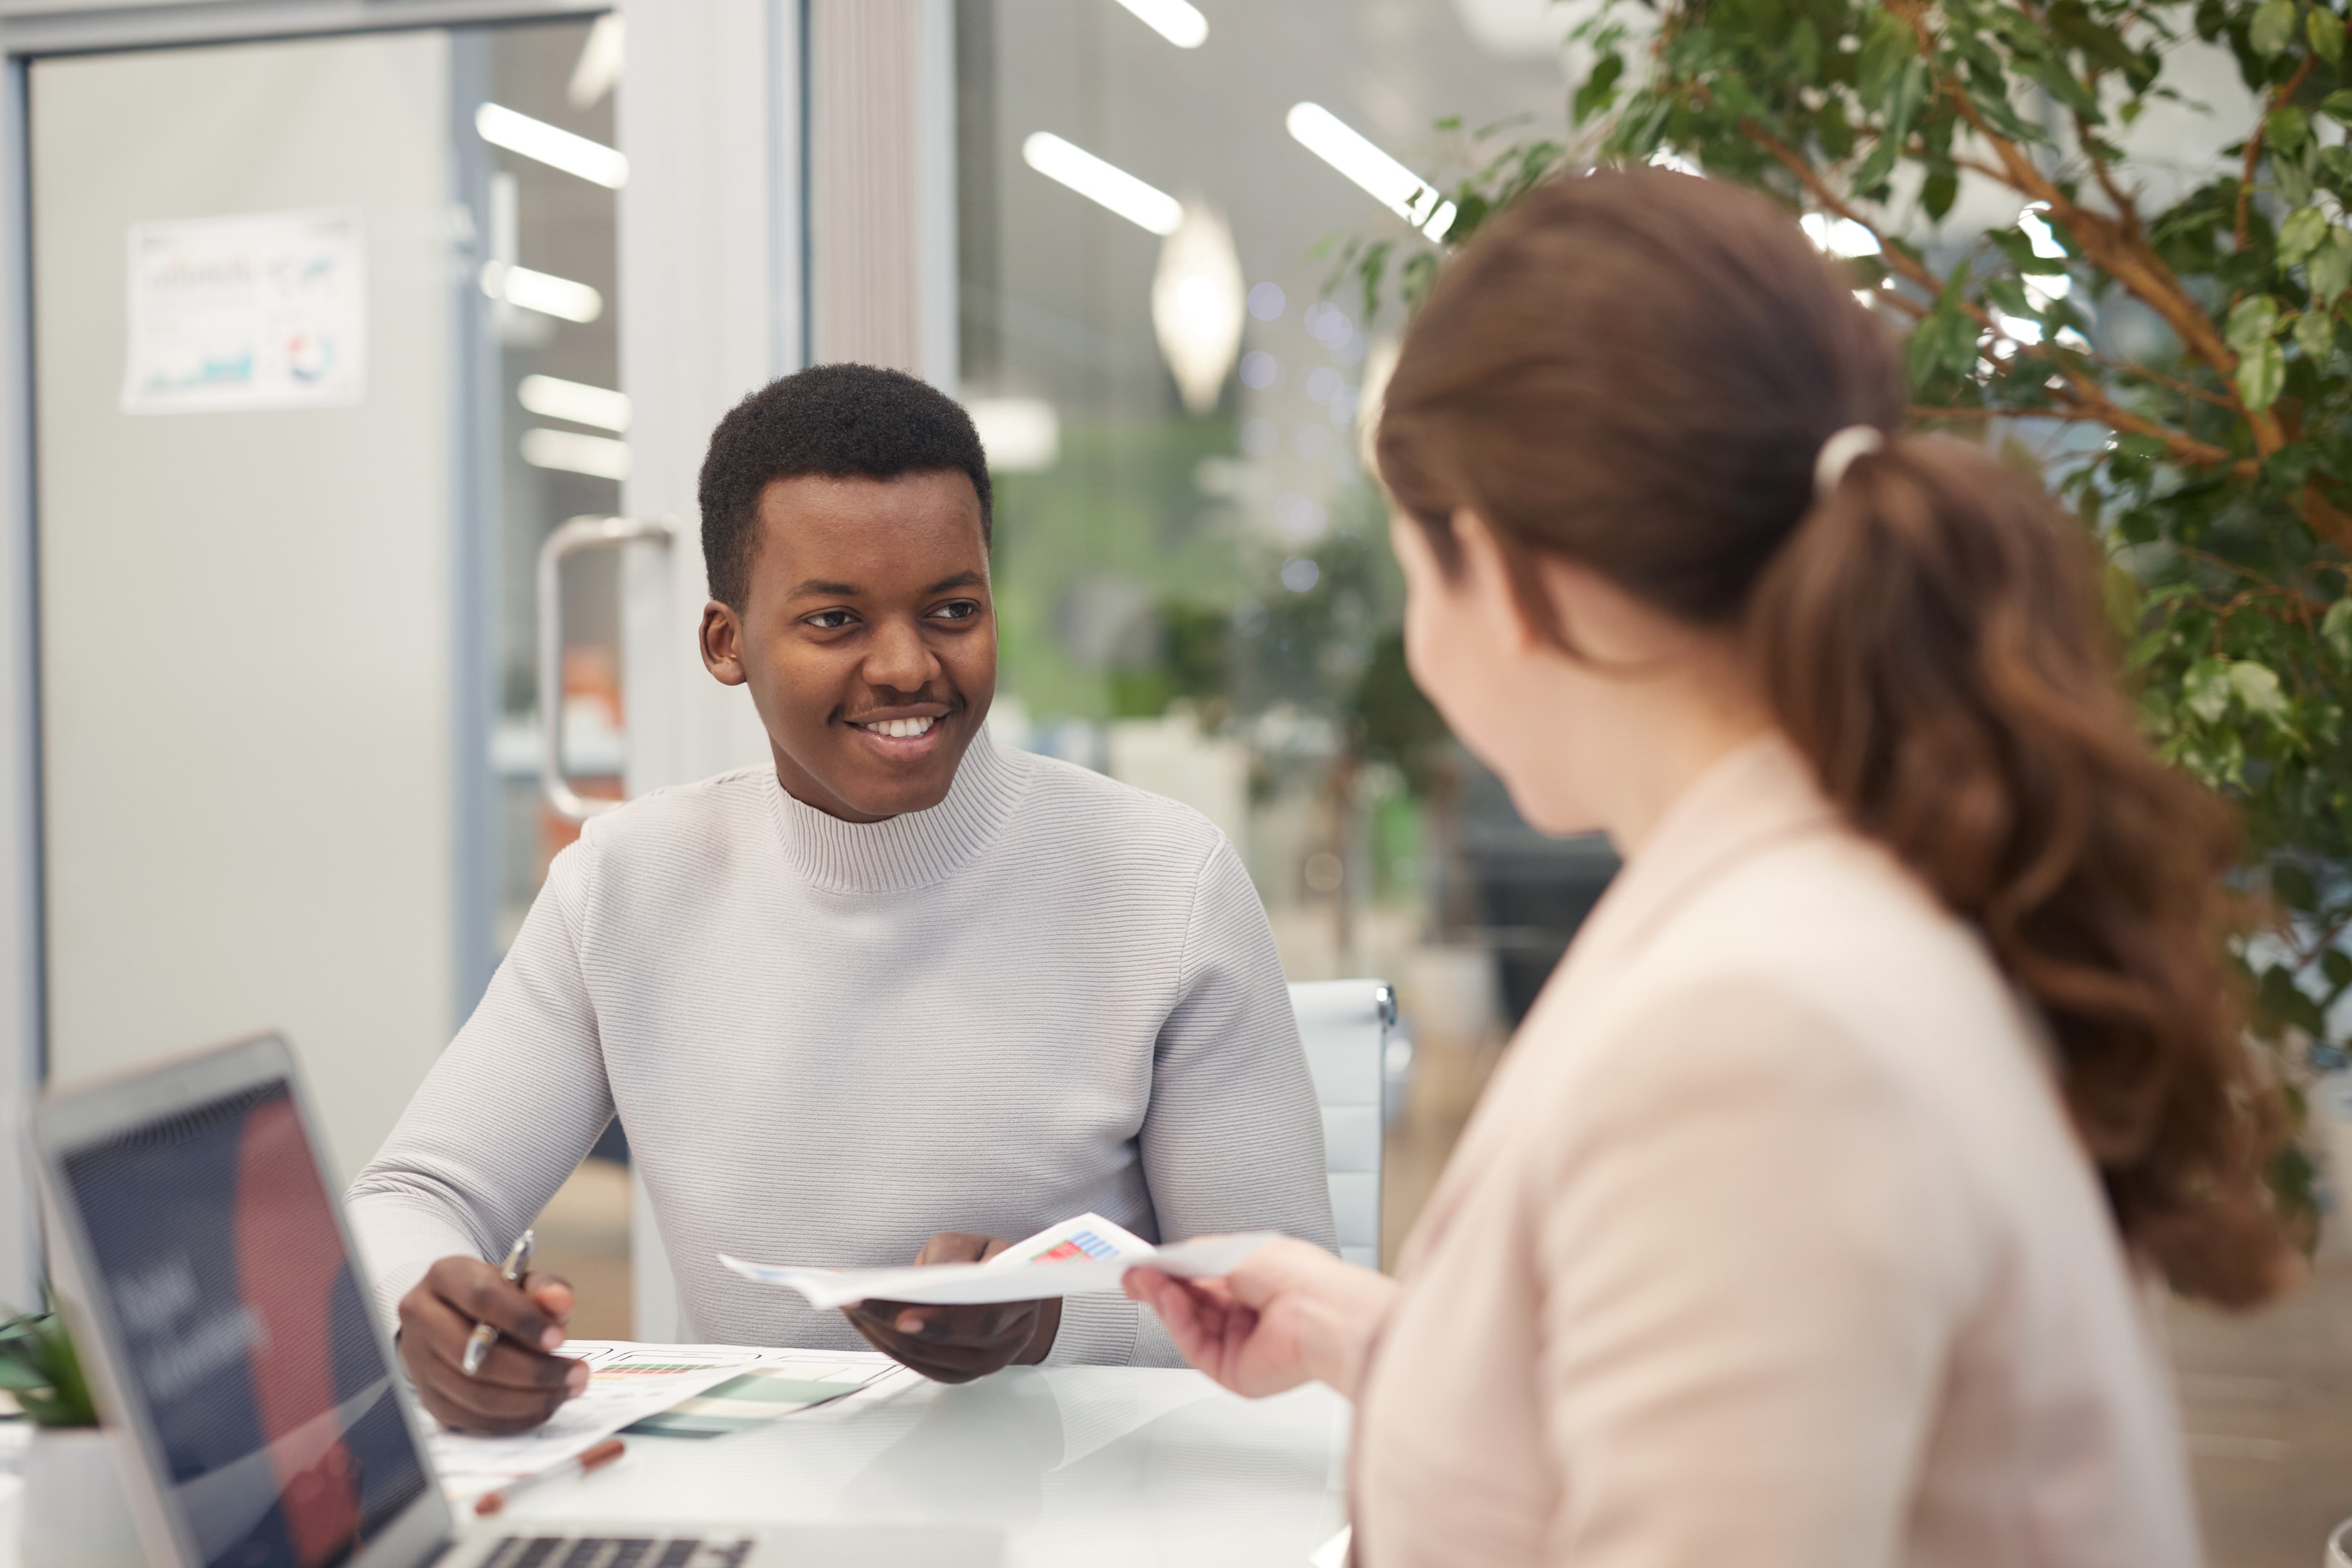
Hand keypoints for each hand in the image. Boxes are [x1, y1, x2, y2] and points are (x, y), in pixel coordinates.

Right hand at [395, 1255, 585, 1432]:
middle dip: (534, 1371)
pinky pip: (472, 1419)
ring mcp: (419, 1362)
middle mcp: (421, 1318)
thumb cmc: (497, 1297)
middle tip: (577, 1374)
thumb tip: (561, 1301)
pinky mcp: (428, 1398)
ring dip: (529, 1399)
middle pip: (475, 1356)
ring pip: (474, 1394)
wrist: (458, 1318)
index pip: (482, 1298)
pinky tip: (544, 1405)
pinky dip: (514, 1417)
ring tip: (567, 1389)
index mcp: (445, 1276)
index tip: (560, 1339)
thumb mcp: (523, 1282)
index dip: (523, 1320)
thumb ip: (545, 1289)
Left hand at [841, 1232, 1060, 1383]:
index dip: (940, 1322)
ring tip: (847, 1302)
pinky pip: (913, 1363)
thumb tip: (915, 1281)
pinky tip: (860, 1316)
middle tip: (853, 1300)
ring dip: (877, 1329)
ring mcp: (979, 1366)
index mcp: (1019, 1306)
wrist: (1012, 1291)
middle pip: (939, 1344)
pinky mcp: (954, 1374)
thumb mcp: (978, 1245)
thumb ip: (951, 1259)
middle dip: (889, 1321)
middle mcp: (1003, 1346)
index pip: (979, 1321)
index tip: (903, 1316)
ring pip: (919, 1356)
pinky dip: (882, 1338)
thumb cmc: (992, 1262)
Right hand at [1123, 1236, 1396, 1400]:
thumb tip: (1161, 1260)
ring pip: (1187, 1325)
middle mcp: (1248, 1315)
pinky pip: (1194, 1345)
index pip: (1203, 1279)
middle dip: (1160, 1285)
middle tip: (1131, 1272)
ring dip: (1163, 1300)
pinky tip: (1168, 1298)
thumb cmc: (1297, 1276)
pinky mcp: (1233, 1372)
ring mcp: (1240, 1345)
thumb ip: (1192, 1258)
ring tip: (1144, 1279)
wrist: (1321, 1311)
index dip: (1171, 1271)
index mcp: (1255, 1282)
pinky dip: (1176, 1320)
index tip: (1141, 1262)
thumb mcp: (1233, 1251)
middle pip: (1190, 1304)